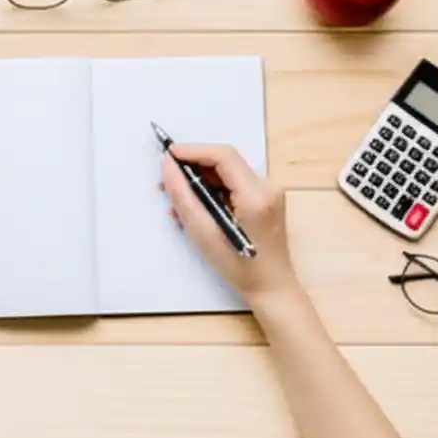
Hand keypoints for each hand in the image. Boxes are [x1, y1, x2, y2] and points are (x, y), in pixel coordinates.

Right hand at [159, 144, 299, 305]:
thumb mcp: (203, 233)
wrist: (271, 287)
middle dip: (193, 166)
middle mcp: (267, 187)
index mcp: (256, 195)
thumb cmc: (239, 268)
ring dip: (201, 180)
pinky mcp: (265, 200)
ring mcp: (269, 193)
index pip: (223, 156)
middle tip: (167, 180)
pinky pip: (234, 185)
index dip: (193, 150)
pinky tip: (196, 207)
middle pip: (225, 162)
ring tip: (177, 200)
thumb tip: (168, 167)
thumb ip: (183, 196)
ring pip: (227, 173)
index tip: (168, 154)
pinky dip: (213, 191)